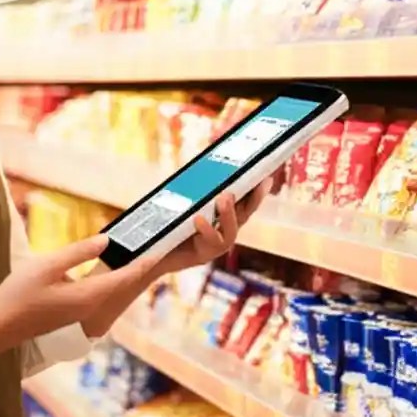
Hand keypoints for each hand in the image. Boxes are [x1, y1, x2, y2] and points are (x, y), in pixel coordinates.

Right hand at [0, 235, 159, 341]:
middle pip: (126, 286)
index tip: (162, 247)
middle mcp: (92, 307)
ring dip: (130, 275)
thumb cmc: (19, 294)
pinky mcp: (77, 315)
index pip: (125, 276)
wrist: (0, 326)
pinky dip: (115, 282)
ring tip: (144, 256)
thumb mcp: (48, 266)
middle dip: (143, 268)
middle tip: (161, 249)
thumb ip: (78, 252)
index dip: (144, 261)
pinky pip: (105, 297)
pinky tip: (116, 271)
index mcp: (88, 295)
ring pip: (116, 292)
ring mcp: (85, 314)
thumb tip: (107, 241)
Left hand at [154, 172, 277, 274]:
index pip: (245, 203)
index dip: (257, 191)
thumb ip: (195, 188)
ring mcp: (215, 246)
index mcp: (222, 219)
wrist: (150, 253)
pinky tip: (198, 219)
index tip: (266, 177)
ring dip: (229, 214)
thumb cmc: (169, 224)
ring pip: (230, 233)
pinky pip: (210, 243)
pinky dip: (207, 230)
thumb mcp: (183, 202)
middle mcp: (224, 233)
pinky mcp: (202, 255)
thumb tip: (203, 160)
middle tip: (258, 182)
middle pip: (244, 216)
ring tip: (224, 198)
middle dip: (253, 199)